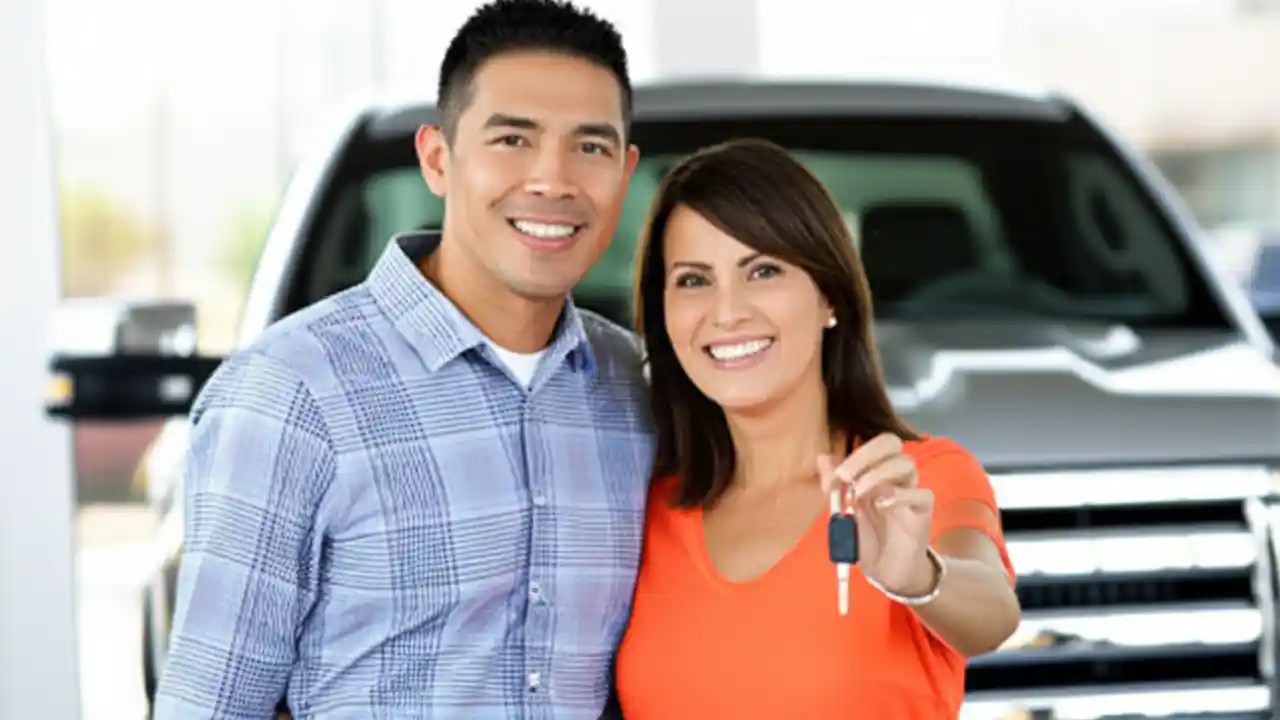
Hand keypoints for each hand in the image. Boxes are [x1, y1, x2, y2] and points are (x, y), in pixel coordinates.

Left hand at [819, 433, 935, 596]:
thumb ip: (836, 485)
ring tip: (859, 494)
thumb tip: (823, 458)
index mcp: (876, 472)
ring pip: (906, 464)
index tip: (836, 477)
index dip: (855, 453)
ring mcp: (911, 492)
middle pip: (892, 443)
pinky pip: (922, 494)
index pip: (876, 444)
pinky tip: (882, 506)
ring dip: (878, 474)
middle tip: (846, 477)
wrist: (886, 571)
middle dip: (866, 454)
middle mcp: (895, 477)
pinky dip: (901, 495)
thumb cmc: (867, 538)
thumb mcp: (844, 511)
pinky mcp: (923, 512)